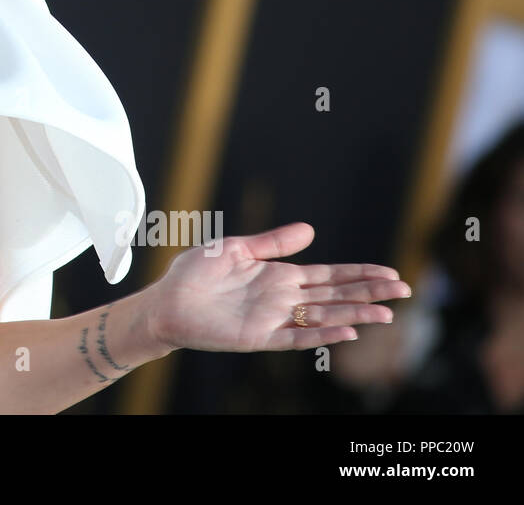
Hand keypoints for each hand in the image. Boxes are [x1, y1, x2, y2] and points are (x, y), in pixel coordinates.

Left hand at [146, 222, 411, 352]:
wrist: (166, 300)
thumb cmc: (195, 273)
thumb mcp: (236, 248)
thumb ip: (273, 243)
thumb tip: (311, 230)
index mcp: (279, 276)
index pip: (328, 275)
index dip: (358, 274)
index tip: (389, 272)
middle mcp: (282, 299)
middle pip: (335, 296)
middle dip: (368, 292)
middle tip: (403, 289)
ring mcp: (274, 319)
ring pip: (324, 317)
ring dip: (355, 315)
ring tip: (388, 314)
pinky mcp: (260, 337)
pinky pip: (297, 338)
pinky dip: (322, 336)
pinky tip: (347, 332)